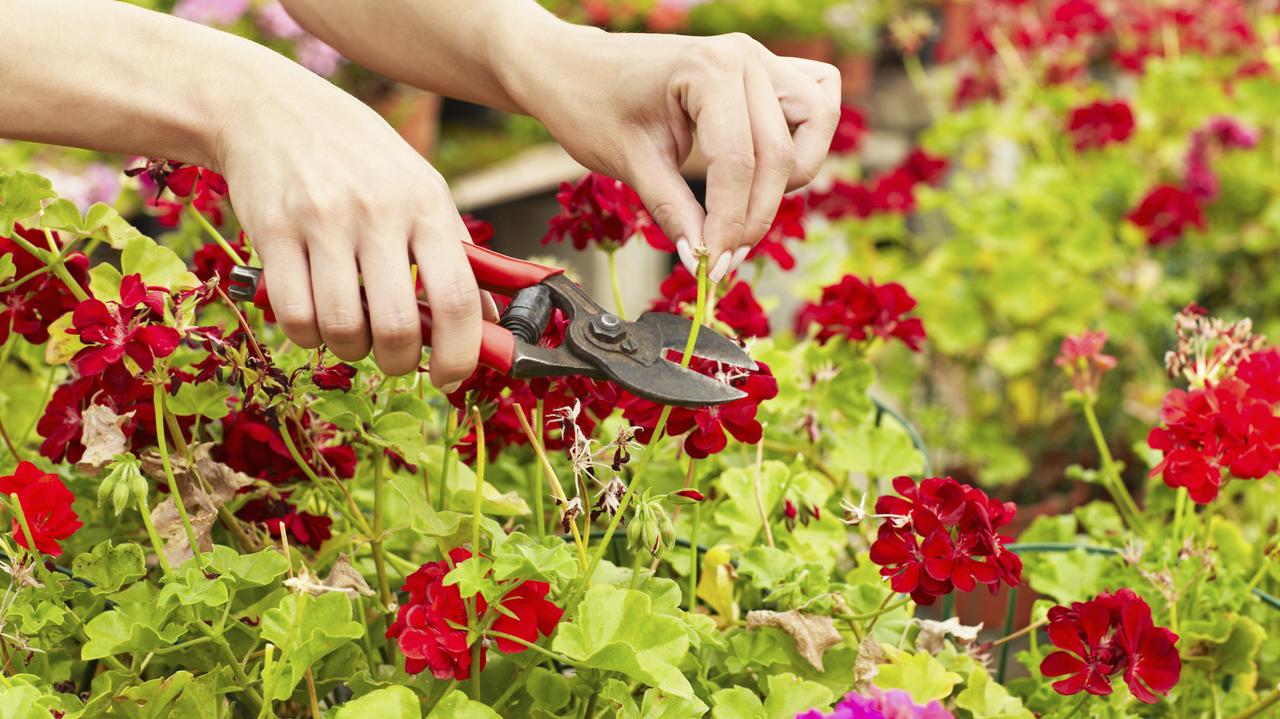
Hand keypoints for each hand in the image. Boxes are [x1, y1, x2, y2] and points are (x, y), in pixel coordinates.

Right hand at [214, 63, 483, 383]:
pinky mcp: (272, 231)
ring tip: (352, 334)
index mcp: (426, 205)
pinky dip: (308, 336)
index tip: (450, 378)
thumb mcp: (420, 189)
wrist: (271, 109)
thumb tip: (491, 325)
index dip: (460, 354)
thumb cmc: (359, 159)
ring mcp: (322, 221)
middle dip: (398, 362)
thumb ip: (456, 254)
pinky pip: (294, 316)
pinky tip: (314, 320)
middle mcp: (378, 212)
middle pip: (398, 326)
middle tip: (393, 358)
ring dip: (350, 350)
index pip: (457, 298)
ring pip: (342, 328)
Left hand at [507, 29, 840, 281]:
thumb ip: (672, 210)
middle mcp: (744, 57)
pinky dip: (807, 136)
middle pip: (779, 154)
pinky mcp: (767, 70)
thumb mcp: (629, 163)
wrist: (575, 68)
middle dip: (754, 216)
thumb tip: (702, 257)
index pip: (737, 162)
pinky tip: (770, 165)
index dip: (729, 224)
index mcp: (708, 69)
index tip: (713, 266)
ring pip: (816, 124)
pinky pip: (817, 101)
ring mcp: (761, 58)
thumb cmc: (592, 105)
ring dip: (791, 175)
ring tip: (746, 206)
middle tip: (723, 256)